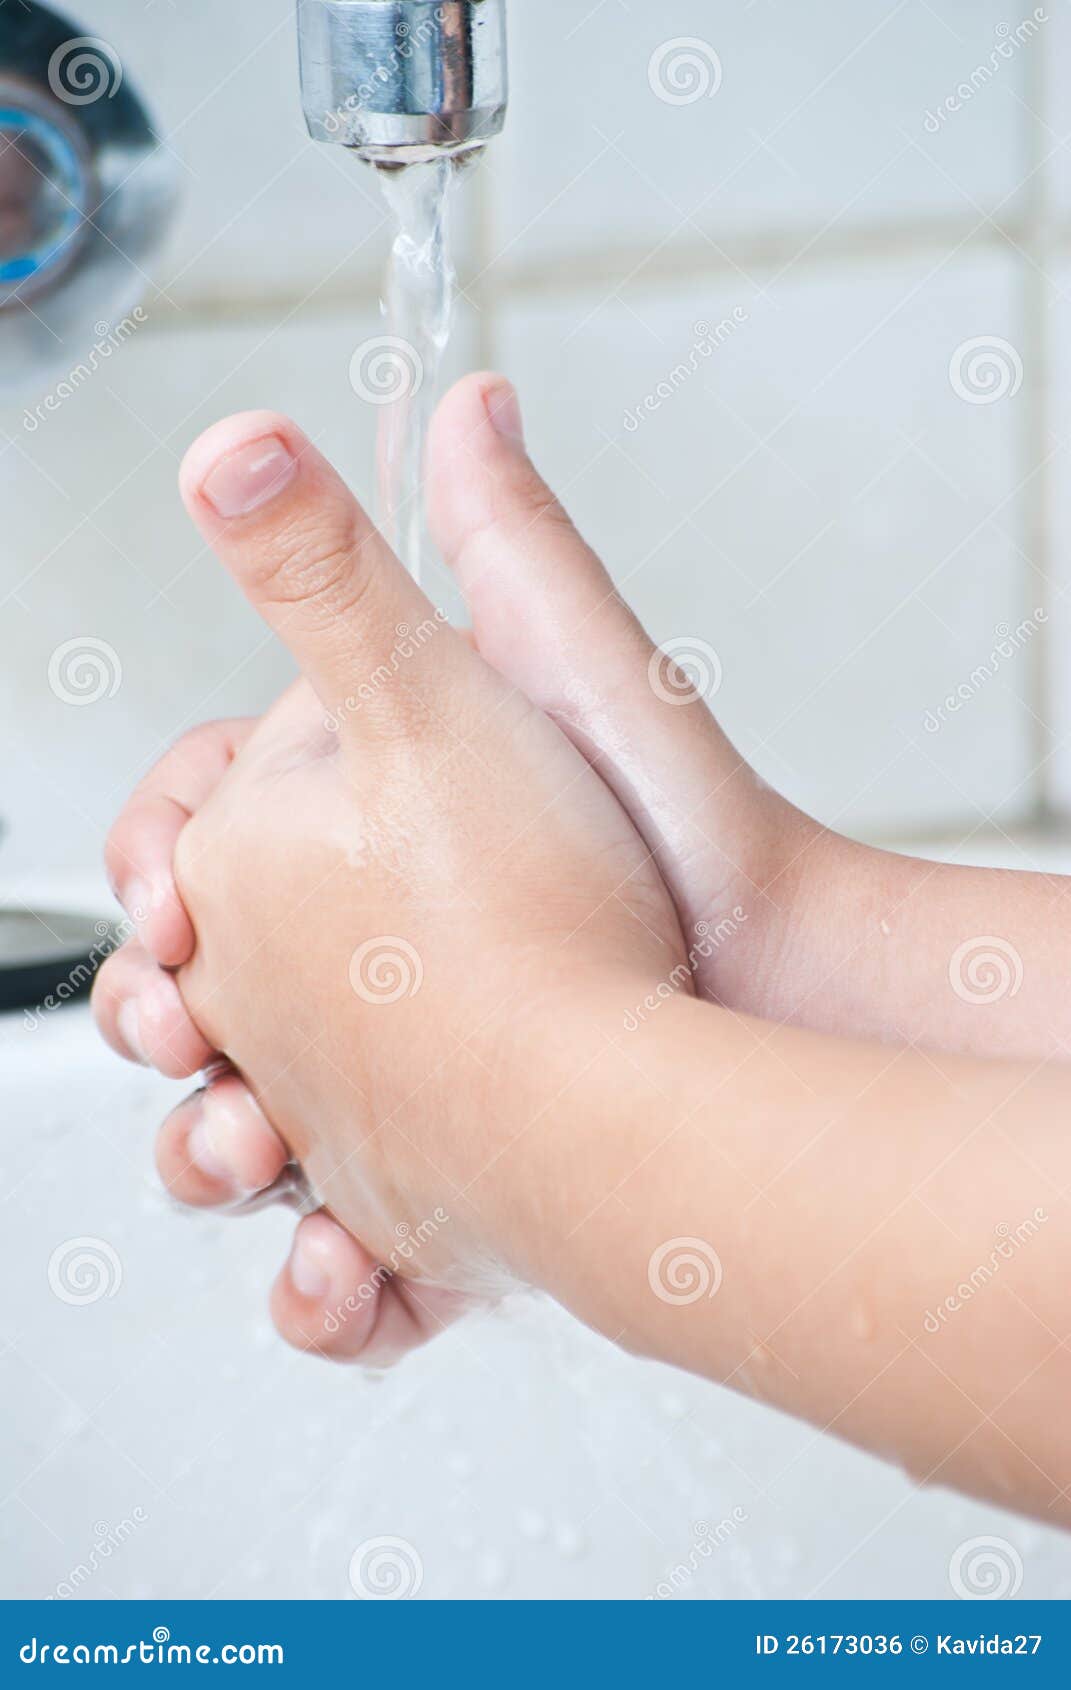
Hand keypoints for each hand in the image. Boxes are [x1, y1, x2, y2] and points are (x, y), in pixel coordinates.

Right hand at [106, 391, 687, 1313]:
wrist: (772, 992)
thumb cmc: (673, 827)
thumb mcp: (552, 675)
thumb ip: (484, 546)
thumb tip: (463, 391)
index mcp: (367, 839)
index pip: (209, 845)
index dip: (167, 867)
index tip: (172, 887)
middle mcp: (370, 964)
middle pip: (207, 1004)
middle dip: (167, 1025)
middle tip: (184, 1032)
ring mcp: (403, 1081)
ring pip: (254, 1136)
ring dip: (221, 1156)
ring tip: (252, 1154)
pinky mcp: (451, 1190)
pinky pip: (352, 1254)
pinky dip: (330, 1285)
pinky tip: (348, 1274)